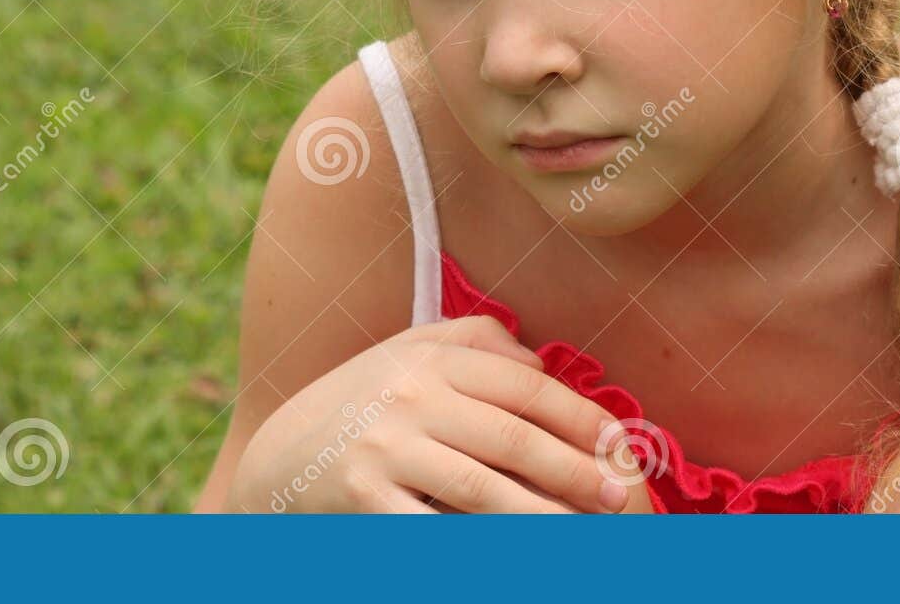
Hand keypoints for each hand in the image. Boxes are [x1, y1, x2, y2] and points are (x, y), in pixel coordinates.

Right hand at [229, 314, 637, 513]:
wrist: (281, 457)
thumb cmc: (365, 401)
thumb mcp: (410, 351)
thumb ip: (476, 342)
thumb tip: (542, 365)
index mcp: (429, 359)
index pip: (523, 387)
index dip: (578, 416)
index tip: (617, 444)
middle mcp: (409, 398)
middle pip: (511, 438)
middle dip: (573, 470)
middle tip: (617, 496)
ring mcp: (385, 450)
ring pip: (482, 489)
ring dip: (542, 516)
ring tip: (584, 534)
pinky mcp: (365, 500)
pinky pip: (435, 531)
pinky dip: (479, 546)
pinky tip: (513, 556)